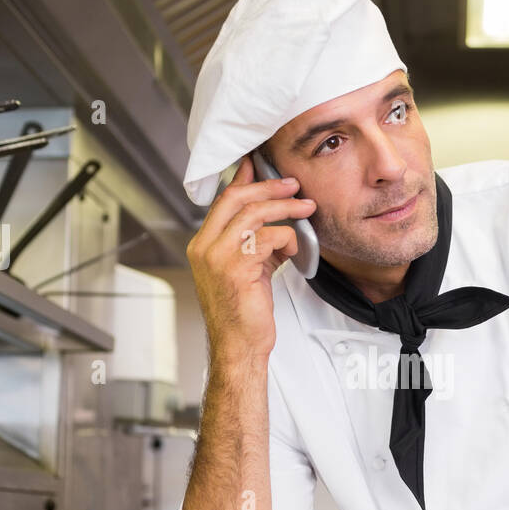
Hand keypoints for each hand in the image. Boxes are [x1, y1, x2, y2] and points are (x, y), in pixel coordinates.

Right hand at [186, 154, 316, 360]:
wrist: (239, 346)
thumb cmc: (245, 313)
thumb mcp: (249, 269)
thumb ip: (256, 242)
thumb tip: (277, 218)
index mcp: (202, 245)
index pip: (222, 200)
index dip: (243, 178)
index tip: (259, 163)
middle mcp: (204, 247)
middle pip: (235, 198)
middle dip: (269, 186)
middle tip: (293, 185)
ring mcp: (216, 257)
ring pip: (253, 214)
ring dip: (285, 208)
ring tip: (306, 209)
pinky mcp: (235, 268)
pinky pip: (266, 238)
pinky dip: (286, 238)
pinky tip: (294, 249)